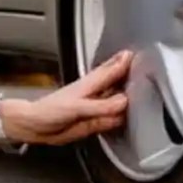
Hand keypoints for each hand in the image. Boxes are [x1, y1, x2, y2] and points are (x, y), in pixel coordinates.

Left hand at [2, 49, 132, 145]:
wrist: (35, 127)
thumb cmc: (49, 111)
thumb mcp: (76, 107)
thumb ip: (100, 106)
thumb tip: (123, 102)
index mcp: (90, 83)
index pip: (112, 69)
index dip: (125, 61)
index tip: (138, 54)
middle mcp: (96, 94)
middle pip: (117, 82)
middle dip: (131, 75)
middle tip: (147, 67)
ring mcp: (96, 108)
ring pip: (117, 100)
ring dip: (130, 96)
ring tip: (145, 89)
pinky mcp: (95, 122)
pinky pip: (113, 118)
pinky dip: (122, 116)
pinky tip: (130, 115)